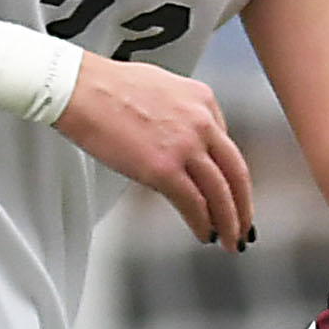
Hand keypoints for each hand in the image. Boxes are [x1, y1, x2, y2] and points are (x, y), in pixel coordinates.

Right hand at [55, 53, 253, 248]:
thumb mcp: (164, 87)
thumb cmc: (112, 87)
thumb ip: (183, 113)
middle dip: (243, 205)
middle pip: (235, 172)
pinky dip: (202, 223)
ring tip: (230, 241)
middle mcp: (202, 121)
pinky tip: (204, 234)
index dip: (229, 176)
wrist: (83, 89)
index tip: (230, 194)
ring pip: (220, 192)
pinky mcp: (163, 168)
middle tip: (246, 228)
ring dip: (229, 221)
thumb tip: (185, 142)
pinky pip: (193, 203)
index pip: (226, 145)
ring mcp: (185, 145)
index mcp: (204, 100)